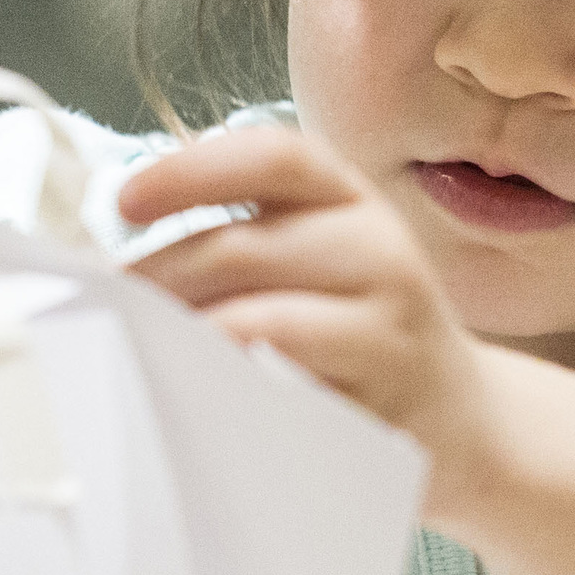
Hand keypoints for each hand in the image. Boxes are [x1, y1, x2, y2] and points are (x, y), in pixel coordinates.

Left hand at [121, 127, 488, 493]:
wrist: (461, 417)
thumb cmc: (361, 331)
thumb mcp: (322, 260)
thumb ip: (248, 245)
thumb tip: (124, 270)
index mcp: (353, 200)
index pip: (274, 158)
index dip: (192, 171)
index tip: (125, 203)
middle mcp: (381, 247)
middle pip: (247, 247)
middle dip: (161, 279)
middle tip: (113, 309)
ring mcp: (389, 324)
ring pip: (262, 318)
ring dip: (187, 336)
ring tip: (144, 350)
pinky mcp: (384, 395)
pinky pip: (289, 387)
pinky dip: (232, 387)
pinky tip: (200, 392)